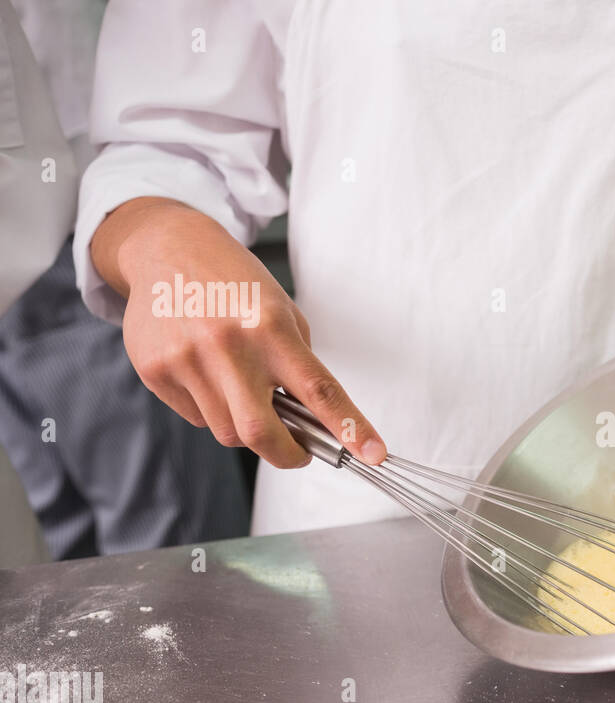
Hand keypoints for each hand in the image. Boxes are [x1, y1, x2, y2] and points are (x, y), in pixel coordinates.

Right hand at [90, 197, 386, 468]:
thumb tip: (310, 424)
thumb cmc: (235, 284)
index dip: (349, 427)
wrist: (166, 248)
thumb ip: (296, 366)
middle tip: (299, 452)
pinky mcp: (154, 371)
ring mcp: (186, 360)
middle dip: (287, 455)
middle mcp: (228, 345)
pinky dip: (211, 409)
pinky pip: (196, 417)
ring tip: (240, 386)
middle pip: (261, 433)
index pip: (319, 390)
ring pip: (227, 431)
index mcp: (271, 328)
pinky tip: (206, 372)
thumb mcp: (280, 312)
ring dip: (245, 426)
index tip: (373, 454)